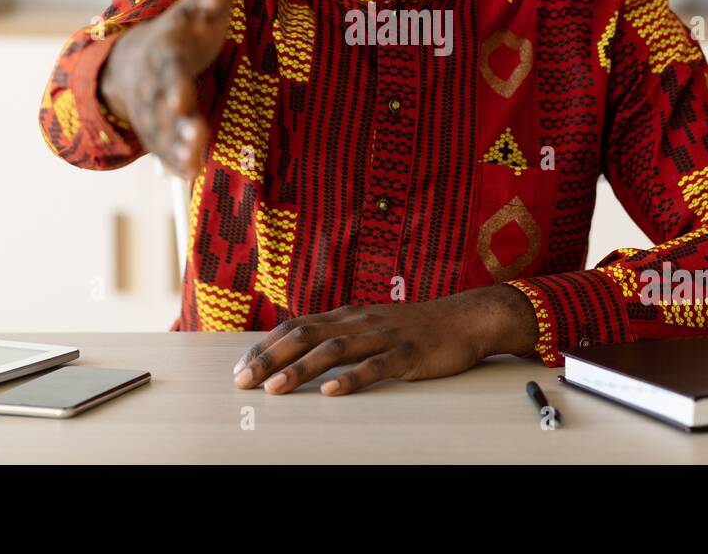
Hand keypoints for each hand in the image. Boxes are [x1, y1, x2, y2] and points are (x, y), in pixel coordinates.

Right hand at [100, 0, 247, 176]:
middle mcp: (154, 85)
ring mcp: (154, 112)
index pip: (168, 65)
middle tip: (192, 130)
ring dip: (178, 145)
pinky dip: (176, 162)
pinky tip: (190, 172)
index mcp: (164, 50)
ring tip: (194, 158)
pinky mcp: (160, 135)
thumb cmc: (181, 33)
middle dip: (175, 118)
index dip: (174, 81)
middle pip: (163, 103)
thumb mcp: (200, 7)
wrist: (133, 62)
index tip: (183, 95)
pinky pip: (165, 151)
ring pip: (162, 131)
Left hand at [232, 285, 539, 395]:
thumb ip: (342, 333)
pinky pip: (375, 367)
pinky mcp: (407, 354)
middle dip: (271, 358)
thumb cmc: (417, 327)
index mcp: (349, 315)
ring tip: (276, 389)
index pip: (298, 326)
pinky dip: (351, 379)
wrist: (466, 319)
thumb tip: (303, 348)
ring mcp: (383, 336)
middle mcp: (360, 322)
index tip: (241, 367)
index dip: (267, 345)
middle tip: (244, 381)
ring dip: (301, 369)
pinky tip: (331, 392)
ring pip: (334, 350)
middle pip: (306, 336)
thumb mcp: (373, 323)